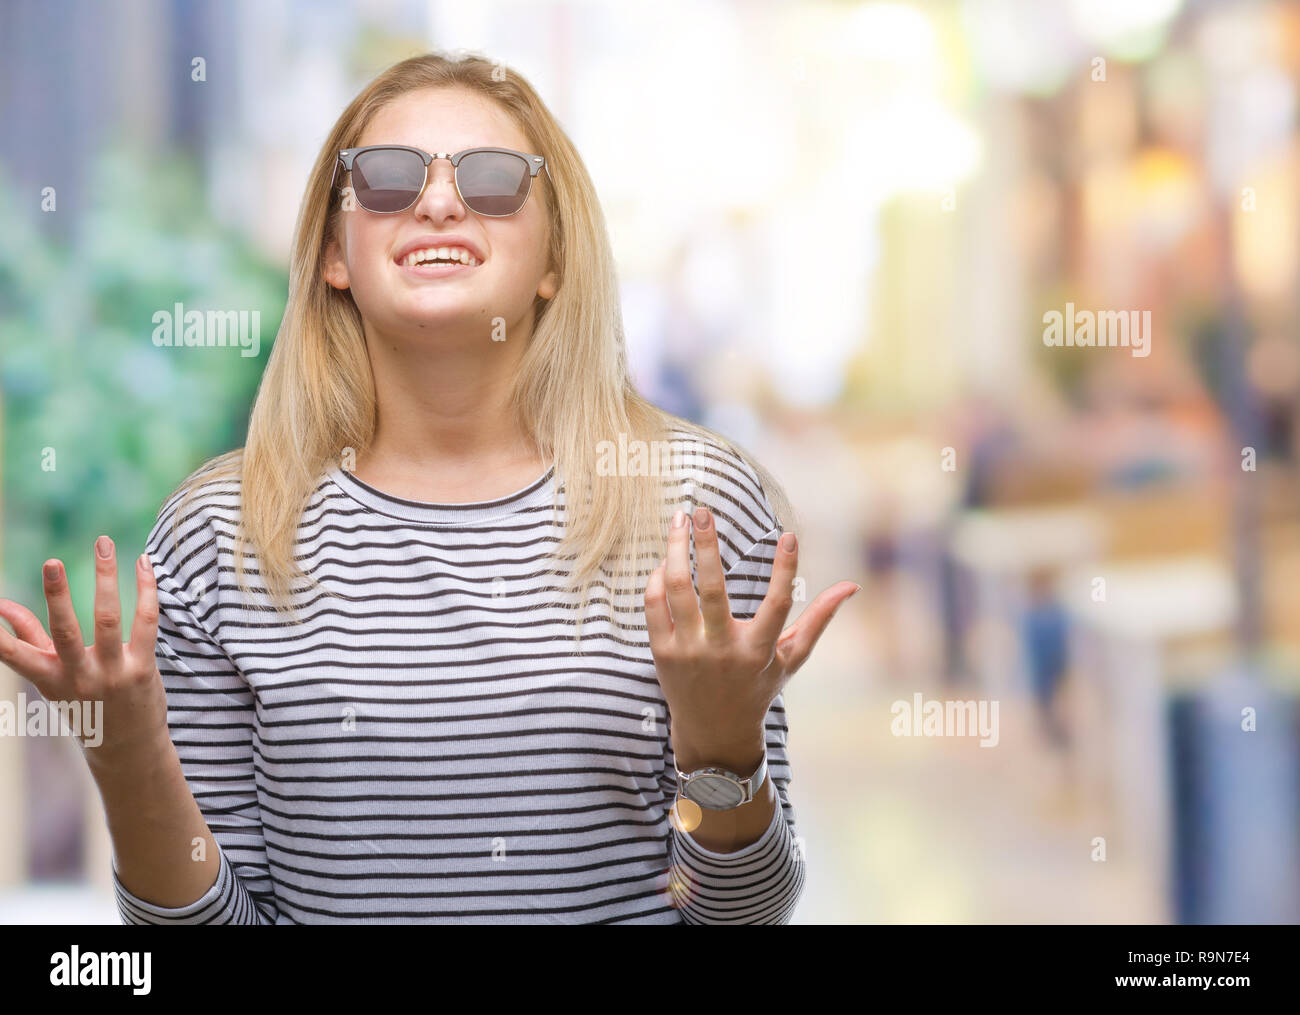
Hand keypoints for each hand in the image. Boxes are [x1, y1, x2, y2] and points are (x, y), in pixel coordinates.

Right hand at [0, 536, 166, 760]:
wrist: (127, 746)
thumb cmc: (84, 703)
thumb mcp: (51, 676)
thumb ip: (27, 637)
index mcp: (48, 678)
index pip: (13, 654)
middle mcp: (78, 677)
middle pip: (65, 631)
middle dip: (57, 596)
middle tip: (52, 562)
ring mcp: (111, 673)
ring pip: (108, 619)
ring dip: (106, 577)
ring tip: (103, 543)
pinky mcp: (142, 668)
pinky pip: (145, 621)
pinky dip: (145, 589)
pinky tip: (142, 563)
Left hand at [643, 506, 858, 769]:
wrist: (713, 732)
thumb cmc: (758, 687)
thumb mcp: (791, 658)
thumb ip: (820, 619)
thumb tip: (852, 585)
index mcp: (759, 650)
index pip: (778, 604)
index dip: (786, 570)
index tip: (790, 536)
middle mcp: (722, 650)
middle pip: (712, 589)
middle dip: (705, 544)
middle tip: (702, 509)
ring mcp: (689, 651)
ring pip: (676, 590)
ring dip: (675, 550)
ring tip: (680, 520)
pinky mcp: (662, 653)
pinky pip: (654, 606)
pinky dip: (657, 579)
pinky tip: (666, 559)